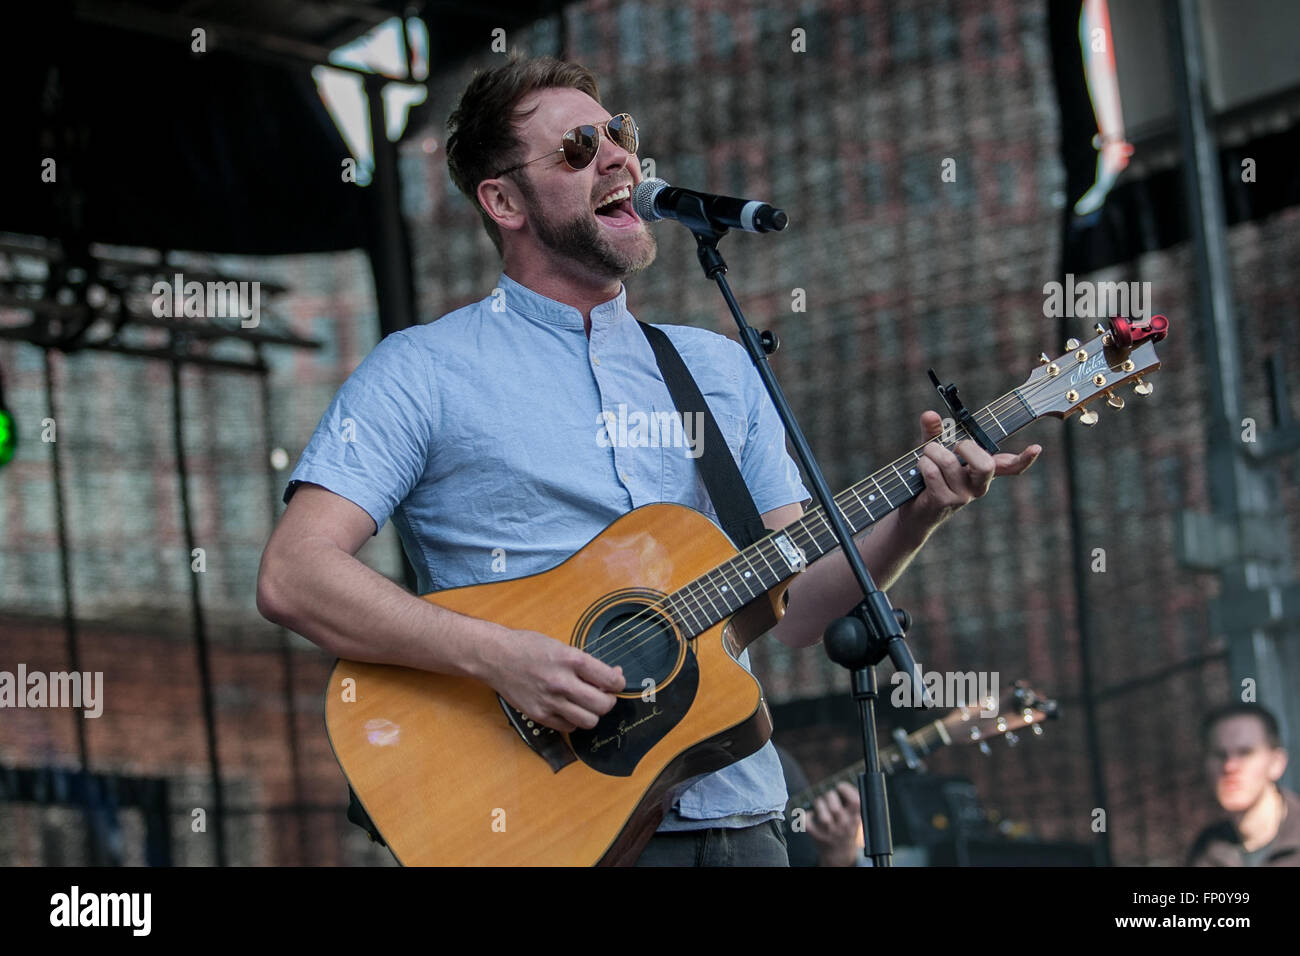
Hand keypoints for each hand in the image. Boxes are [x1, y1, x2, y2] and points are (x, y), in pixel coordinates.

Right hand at [485, 626, 624, 732]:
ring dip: (592, 714)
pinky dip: (574, 721)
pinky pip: (569, 728)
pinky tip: (569, 709)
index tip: (616, 681)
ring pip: (589, 721)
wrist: (495, 657)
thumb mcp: (561, 646)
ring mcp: (550, 701)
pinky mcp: (539, 715)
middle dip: (608, 700)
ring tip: (586, 703)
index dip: (618, 683)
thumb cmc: (528, 647)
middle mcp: (562, 682)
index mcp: (571, 660)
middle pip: (603, 705)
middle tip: (603, 694)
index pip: (610, 680)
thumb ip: (586, 663)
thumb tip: (612, 676)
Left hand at [806, 781, 863, 866]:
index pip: (855, 802)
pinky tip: (811, 814)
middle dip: (829, 796)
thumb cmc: (846, 827)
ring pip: (823, 817)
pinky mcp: (817, 836)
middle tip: (828, 796)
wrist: (840, 852)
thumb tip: (839, 784)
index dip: (846, 790)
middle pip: (836, 809)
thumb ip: (850, 801)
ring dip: (819, 805)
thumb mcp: (854, 816)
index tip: (840, 786)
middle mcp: (844, 826)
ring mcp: (830, 832)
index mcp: (855, 817)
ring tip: (820, 804)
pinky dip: (807, 816)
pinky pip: (808, 823)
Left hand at [903, 410, 1040, 532]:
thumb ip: (934, 432)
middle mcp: (978, 485)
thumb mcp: (933, 450)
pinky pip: (932, 473)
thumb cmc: (928, 477)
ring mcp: (963, 496)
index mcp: (982, 471)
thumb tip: (930, 415)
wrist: (913, 512)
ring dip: (931, 452)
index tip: (1036, 448)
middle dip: (965, 447)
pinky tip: (919, 469)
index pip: (1011, 466)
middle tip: (953, 447)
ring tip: (924, 456)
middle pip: (985, 464)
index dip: (1024, 459)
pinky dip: (922, 464)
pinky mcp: (945, 502)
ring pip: (949, 462)